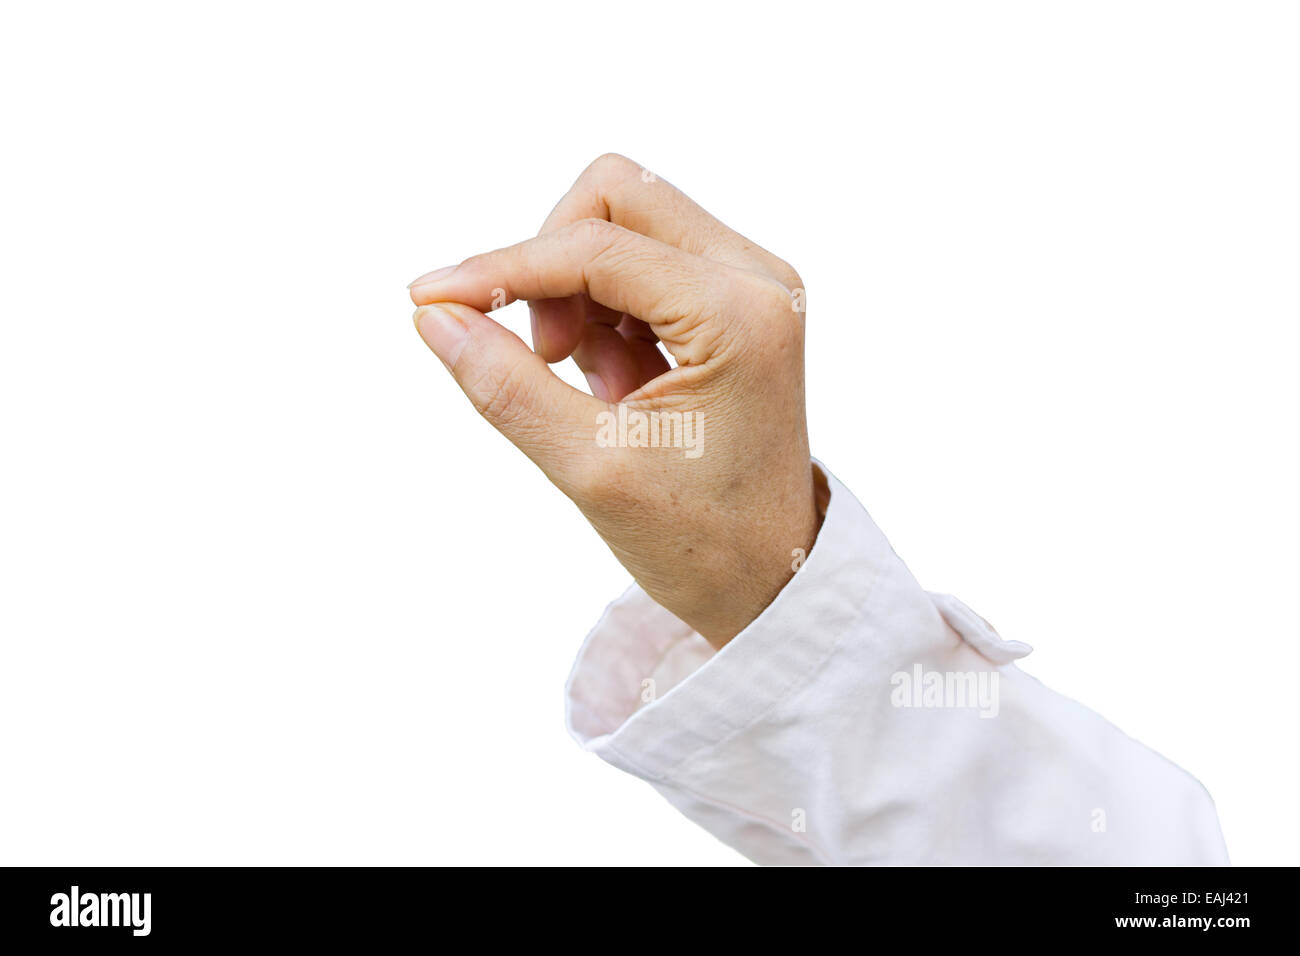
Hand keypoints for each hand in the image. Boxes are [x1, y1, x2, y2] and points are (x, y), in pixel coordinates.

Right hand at [409, 154, 820, 647]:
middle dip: (551, 266)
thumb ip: (507, 386)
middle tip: (548, 357)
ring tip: (602, 392)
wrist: (771, 578)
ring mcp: (751, 281)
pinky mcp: (734, 296)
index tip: (427, 299)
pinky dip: (604, 311)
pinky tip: (619, 384)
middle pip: (616, 196)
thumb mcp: (591, 468)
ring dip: (580, 295)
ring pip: (623, 223)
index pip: (596, 248)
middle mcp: (758, 277)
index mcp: (741, 315)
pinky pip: (640, 260)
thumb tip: (433, 317)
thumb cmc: (699, 541)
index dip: (500, 268)